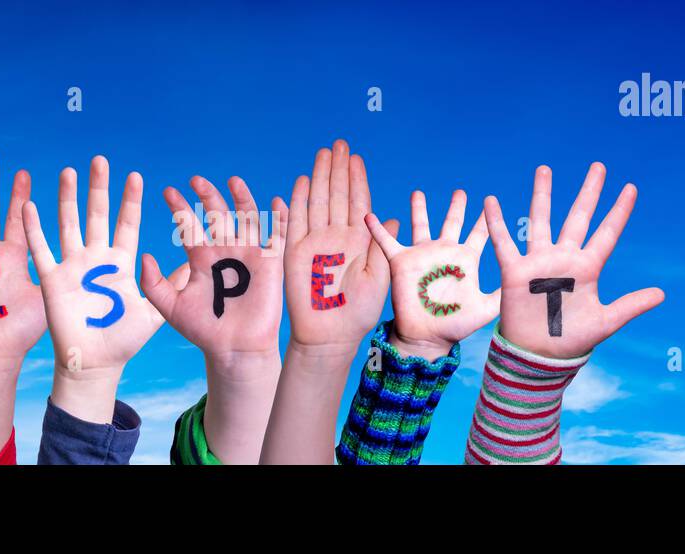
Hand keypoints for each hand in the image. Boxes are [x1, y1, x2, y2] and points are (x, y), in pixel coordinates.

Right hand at [22, 156, 162, 422]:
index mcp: (120, 263)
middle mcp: (96, 259)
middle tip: (100, 160)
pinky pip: (40, 252)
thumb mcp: (155, 310)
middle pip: (97, 215)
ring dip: (68, 198)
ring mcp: (73, 267)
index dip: (130, 201)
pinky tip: (29, 207)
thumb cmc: (124, 340)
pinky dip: (33, 231)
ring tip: (69, 171)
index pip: (126, 224)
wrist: (96, 363)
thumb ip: (170, 285)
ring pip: (69, 224)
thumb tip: (194, 262)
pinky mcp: (53, 281)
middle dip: (99, 188)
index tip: (134, 175)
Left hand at [140, 175, 286, 360]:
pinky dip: (279, 219)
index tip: (168, 191)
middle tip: (196, 180)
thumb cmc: (203, 330)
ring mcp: (248, 254)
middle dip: (207, 196)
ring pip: (246, 218)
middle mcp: (224, 250)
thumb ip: (153, 284)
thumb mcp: (171, 307)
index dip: (179, 208)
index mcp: (200, 257)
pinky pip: (276, 237)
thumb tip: (144, 256)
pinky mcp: (270, 263)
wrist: (235, 349)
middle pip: (217, 214)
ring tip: (232, 181)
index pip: (189, 225)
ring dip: (241, 198)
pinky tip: (277, 203)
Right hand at [283, 139, 396, 353]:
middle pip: (337, 195)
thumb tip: (389, 214)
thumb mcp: (380, 277)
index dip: (357, 180)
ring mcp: (315, 242)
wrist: (331, 335)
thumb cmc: (359, 312)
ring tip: (323, 153)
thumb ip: (381, 245)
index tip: (357, 158)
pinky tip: (301, 180)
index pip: (358, 202)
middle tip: (340, 144)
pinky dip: (297, 201)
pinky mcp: (296, 251)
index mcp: (358, 240)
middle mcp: (337, 236)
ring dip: (319, 177)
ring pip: (317, 201)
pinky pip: (296, 221)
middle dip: (338, 169)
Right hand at [366, 189, 499, 359]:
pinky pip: (387, 242)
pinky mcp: (402, 262)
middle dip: (456, 207)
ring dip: (419, 209)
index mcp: (466, 260)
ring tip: (418, 192)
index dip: (485, 218)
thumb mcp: (486, 307)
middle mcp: (445, 253)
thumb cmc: (457, 324)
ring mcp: (423, 256)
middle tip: (461, 192)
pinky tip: (369, 216)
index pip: (479, 233)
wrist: (427, 336)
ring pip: (421, 225)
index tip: (491, 200)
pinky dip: (378, 229)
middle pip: (452, 222)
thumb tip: (523, 279)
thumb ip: (503, 291)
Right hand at [484, 163, 664, 357]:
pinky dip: (496, 222)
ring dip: (543, 194)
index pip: (607, 233)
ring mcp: (539, 262)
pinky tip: (491, 201)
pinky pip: (504, 242)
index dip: (619, 211)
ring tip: (544, 169)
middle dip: (589, 192)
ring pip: (541, 220)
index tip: (630, 188)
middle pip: (578, 217)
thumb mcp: (606, 322)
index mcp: (588, 268)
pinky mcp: (514, 271)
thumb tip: (662, 294)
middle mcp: (564, 259)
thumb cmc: (572, 341)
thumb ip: (630, 305)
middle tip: (599, 166)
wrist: (538, 355)